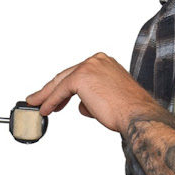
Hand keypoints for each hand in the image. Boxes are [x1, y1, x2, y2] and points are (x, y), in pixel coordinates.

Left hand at [27, 52, 157, 133]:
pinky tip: (45, 109)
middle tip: (39, 99)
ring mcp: (89, 67)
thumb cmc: (129, 110)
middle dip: (51, 89)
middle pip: (67, 75)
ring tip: (38, 105)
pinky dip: (51, 101)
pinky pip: (60, 91)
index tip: (55, 95)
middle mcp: (97, 60)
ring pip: (61, 82)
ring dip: (48, 95)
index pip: (78, 73)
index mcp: (105, 62)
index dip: (64, 86)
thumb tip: (82, 105)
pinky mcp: (80, 78)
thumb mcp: (110, 98)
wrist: (136, 114)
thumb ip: (94, 97)